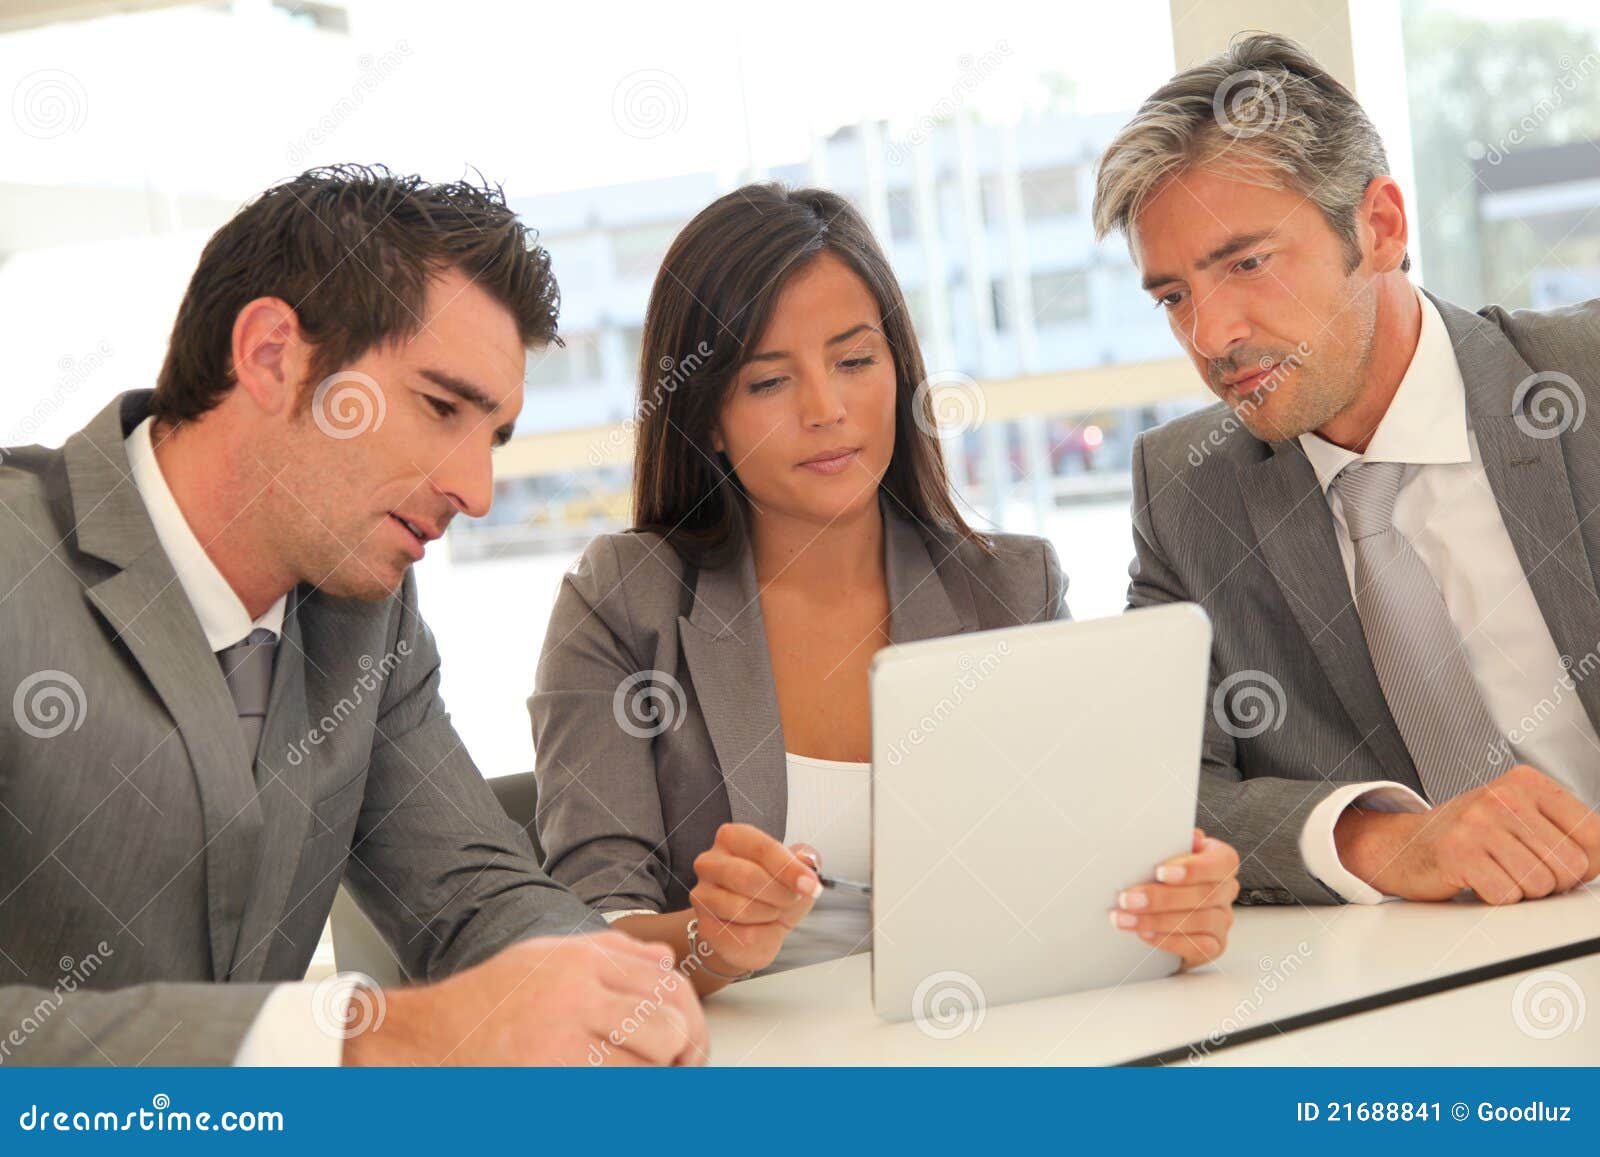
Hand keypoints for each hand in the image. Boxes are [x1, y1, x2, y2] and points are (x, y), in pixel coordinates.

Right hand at [342, 931, 706, 1065]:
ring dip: (654, 1084)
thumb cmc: (487, 1001)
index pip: (667, 985)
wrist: (424, 1039)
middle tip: (676, 1074)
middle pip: (669, 1027)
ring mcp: (562, 1040)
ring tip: (641, 1085)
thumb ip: (610, 954)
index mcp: (581, 962)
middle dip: (682, 1057)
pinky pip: (615, 1092)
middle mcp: (577, 994)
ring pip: (649, 1068)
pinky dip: (625, 1098)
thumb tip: (665, 963)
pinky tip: (609, 1091)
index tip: (688, 1047)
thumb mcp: (546, 957)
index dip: (690, 1021)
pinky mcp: (551, 1079)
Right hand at [687, 822, 821, 975]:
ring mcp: (702, 895)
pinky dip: (762, 936)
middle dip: (780, 892)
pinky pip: (740, 935)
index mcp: (733, 838)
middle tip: (793, 899)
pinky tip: (760, 928)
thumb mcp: (795, 872)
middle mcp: (710, 862)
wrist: (755, 930)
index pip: (762, 848)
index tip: (810, 884)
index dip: (789, 868)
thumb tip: (807, 861)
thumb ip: (805, 861)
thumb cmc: (772, 894)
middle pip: (748, 877)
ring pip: (742, 908)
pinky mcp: (705, 926)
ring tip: (774, 912)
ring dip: (770, 914)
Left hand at [1111, 828, 1239, 968]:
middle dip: (1162, 898)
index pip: (1221, 863)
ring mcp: (1223, 920)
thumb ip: (1170, 843)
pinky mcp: (1214, 946)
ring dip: (1157, 920)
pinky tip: (1145, 934)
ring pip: (1199, 921)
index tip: (1160, 872)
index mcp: (1220, 861)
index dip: (1194, 868)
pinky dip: (1168, 940)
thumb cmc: (1163, 874)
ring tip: (1126, 918)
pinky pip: (1197, 946)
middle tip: (1128, 899)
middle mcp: (1226, 890)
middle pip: (1204, 895)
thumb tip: (1174, 834)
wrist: (1160, 907)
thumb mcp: (1166, 853)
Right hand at [1335, 764, 1599, 903]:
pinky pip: (1507, 895)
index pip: (1594, 834)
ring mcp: (1479, 822)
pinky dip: (1495, 898)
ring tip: (1497, 872)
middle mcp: (1504, 796)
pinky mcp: (1459, 852)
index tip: (1557, 861)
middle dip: (1552, 881)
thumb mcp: (1520, 820)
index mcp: (1527, 783)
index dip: (1583, 862)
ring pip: (1541, 884)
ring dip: (1522, 891)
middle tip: (1520, 870)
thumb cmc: (1468, 836)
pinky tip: (1478, 880)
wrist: (1402, 844)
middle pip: (1571, 865)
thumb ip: (1567, 836)